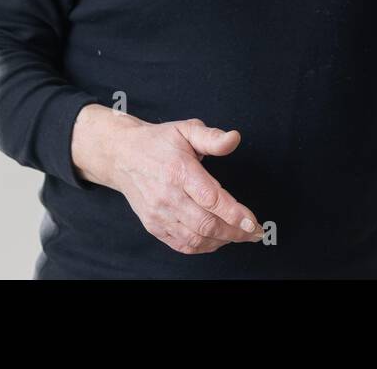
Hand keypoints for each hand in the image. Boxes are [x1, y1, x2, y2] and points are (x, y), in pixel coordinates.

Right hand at [73, 105, 263, 254]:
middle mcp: (168, 196)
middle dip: (235, 232)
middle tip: (254, 232)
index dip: (234, 214)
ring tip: (240, 236)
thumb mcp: (186, 129)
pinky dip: (203, 246)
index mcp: (179, 171)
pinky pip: (182, 244)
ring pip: (195, 238)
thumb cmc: (157, 142)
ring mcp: (159, 214)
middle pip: (206, 224)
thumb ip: (212, 137)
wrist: (121, 155)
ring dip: (222, 241)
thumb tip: (234, 138)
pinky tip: (217, 240)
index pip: (211, 198)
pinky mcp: (153, 225)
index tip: (252, 222)